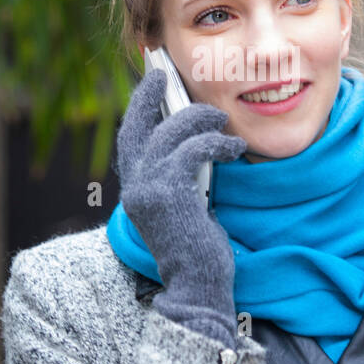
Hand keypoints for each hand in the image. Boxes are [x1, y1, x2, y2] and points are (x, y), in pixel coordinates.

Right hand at [115, 67, 246, 325]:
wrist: (198, 287)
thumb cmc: (198, 250)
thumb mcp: (184, 207)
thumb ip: (180, 178)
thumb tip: (194, 144)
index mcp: (135, 191)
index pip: (129, 138)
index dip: (138, 107)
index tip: (152, 81)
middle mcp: (134, 188)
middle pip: (140, 127)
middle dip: (153, 97)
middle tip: (171, 76)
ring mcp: (148, 191)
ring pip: (169, 133)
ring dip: (199, 119)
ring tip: (222, 121)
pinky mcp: (170, 194)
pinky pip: (192, 150)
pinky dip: (216, 143)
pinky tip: (234, 148)